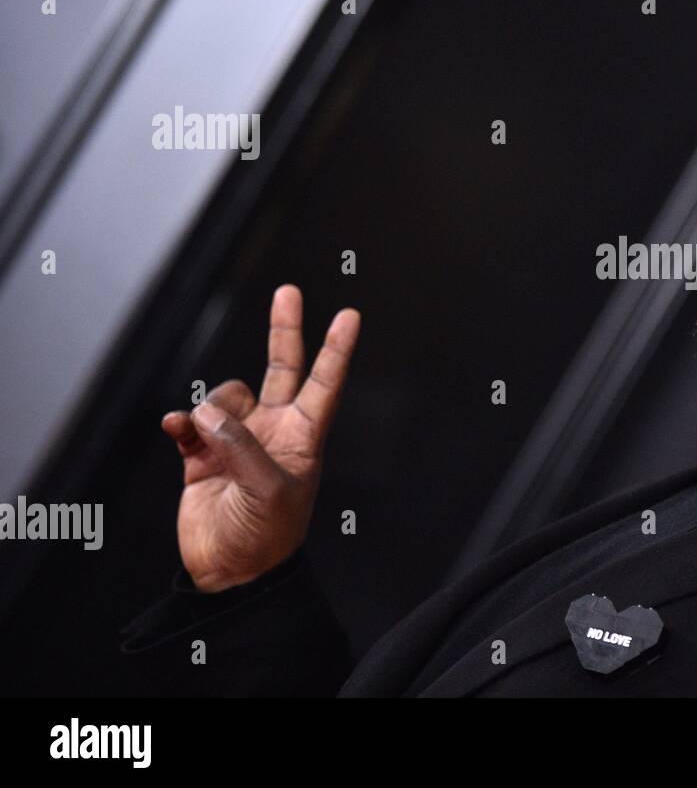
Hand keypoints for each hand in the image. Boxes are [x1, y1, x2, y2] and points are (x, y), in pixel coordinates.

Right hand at [160, 285, 360, 591]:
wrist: (231, 574)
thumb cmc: (267, 538)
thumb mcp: (269, 492)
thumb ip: (241, 446)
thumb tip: (209, 413)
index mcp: (303, 437)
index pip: (324, 383)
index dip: (336, 350)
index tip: (350, 316)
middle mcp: (274, 431)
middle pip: (281, 367)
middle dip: (285, 330)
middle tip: (289, 291)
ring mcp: (237, 441)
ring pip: (224, 396)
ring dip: (211, 407)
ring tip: (205, 438)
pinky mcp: (202, 456)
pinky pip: (189, 423)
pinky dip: (180, 421)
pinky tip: (176, 429)